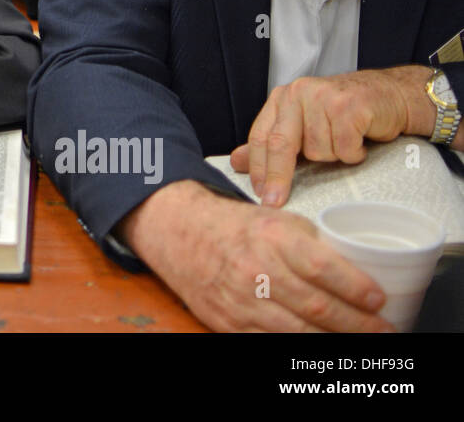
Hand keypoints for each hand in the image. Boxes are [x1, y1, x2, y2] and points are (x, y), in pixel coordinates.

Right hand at [120, 181, 393, 331]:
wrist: (181, 236)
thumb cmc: (234, 227)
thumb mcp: (275, 220)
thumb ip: (312, 243)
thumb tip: (355, 270)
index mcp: (271, 237)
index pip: (321, 267)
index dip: (355, 287)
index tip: (378, 299)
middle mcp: (255, 269)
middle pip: (317, 307)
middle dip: (358, 324)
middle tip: (384, 329)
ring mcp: (241, 300)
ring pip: (298, 332)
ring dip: (335, 340)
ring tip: (361, 341)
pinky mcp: (230, 323)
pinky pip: (272, 342)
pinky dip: (301, 346)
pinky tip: (321, 343)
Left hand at [229, 66, 430, 206]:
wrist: (391, 96)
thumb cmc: (345, 113)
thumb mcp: (303, 125)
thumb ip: (271, 144)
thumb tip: (237, 161)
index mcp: (282, 98)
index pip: (261, 136)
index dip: (258, 167)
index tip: (258, 193)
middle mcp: (299, 93)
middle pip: (281, 144)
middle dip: (278, 177)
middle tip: (275, 202)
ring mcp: (323, 97)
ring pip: (318, 150)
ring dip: (333, 156)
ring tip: (344, 141)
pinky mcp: (349, 106)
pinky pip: (344, 148)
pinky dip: (354, 153)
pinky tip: (359, 140)